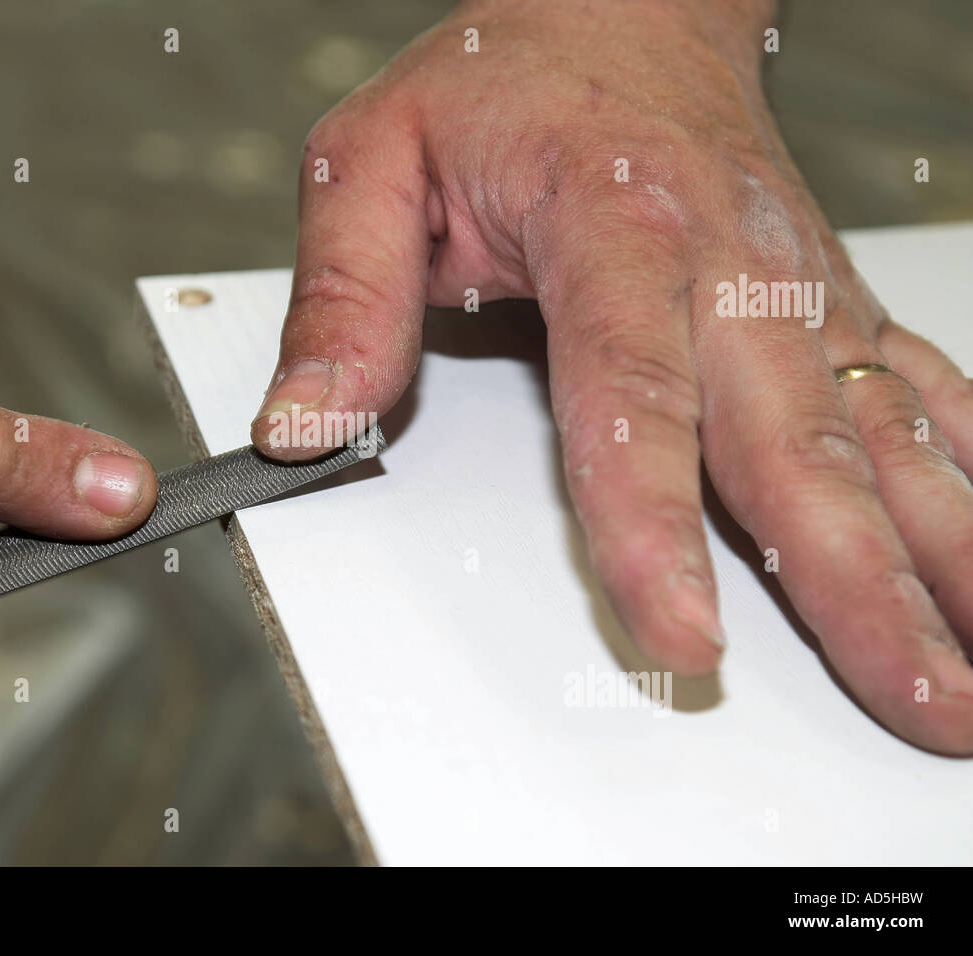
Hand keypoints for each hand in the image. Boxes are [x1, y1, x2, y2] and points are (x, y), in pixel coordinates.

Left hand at [252, 0, 972, 751]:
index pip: (635, 396)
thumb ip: (343, 299)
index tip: (684, 635)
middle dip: (863, 590)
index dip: (657, 527)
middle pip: (797, 449)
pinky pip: (927, 400)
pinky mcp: (835, 311)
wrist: (623, 5)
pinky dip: (971, 489)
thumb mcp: (374, 160)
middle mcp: (732, 265)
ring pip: (885, 444)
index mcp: (614, 224)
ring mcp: (801, 294)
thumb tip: (304, 427)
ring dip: (946, 563)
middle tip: (921, 701)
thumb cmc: (503, 82)